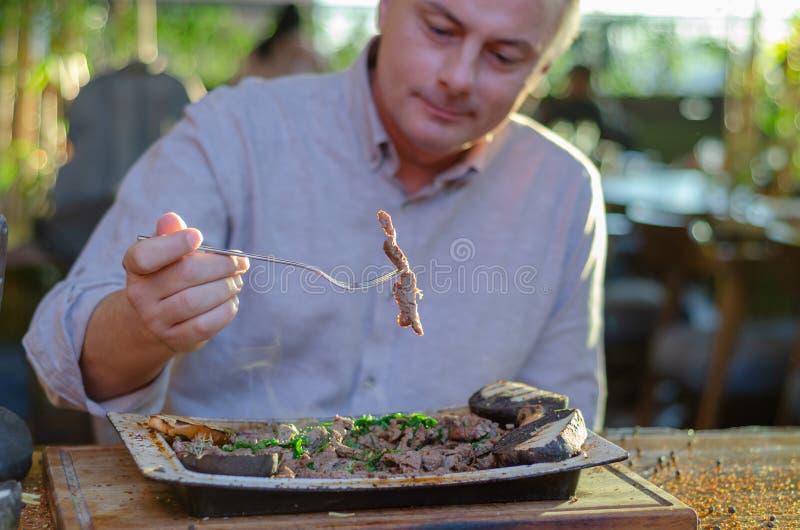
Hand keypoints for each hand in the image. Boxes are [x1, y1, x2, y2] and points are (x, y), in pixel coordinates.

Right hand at [122, 212, 249, 353]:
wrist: (153, 322)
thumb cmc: (167, 277)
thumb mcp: (163, 253)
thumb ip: (170, 235)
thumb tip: (171, 219)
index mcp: (136, 268)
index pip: (145, 256)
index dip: (173, 244)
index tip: (198, 236)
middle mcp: (140, 295)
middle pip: (185, 275)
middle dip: (220, 265)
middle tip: (240, 262)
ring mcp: (156, 320)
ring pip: (195, 301)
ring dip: (226, 288)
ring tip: (237, 281)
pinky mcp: (175, 339)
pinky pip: (204, 325)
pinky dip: (226, 311)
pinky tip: (231, 301)